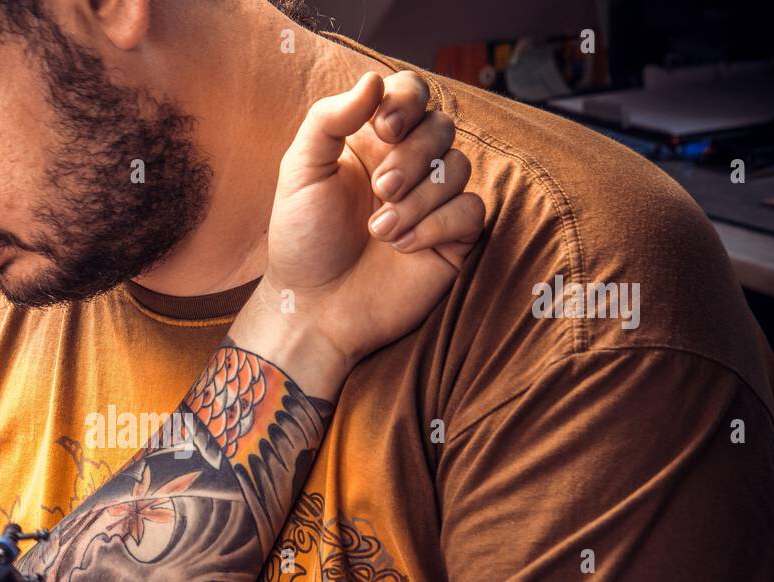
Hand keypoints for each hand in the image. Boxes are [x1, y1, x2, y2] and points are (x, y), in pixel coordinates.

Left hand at [262, 71, 483, 368]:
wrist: (314, 309)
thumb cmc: (302, 241)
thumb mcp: (301, 172)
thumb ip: (329, 119)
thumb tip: (373, 80)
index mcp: (371, 142)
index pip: (411, 92)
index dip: (407, 102)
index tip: (384, 129)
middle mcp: (407, 166)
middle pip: (440, 127)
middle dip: (413, 157)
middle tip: (381, 191)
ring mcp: (433, 202)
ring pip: (459, 168)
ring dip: (420, 198)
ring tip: (381, 232)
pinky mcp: (453, 239)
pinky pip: (472, 210)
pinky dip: (439, 225)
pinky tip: (404, 248)